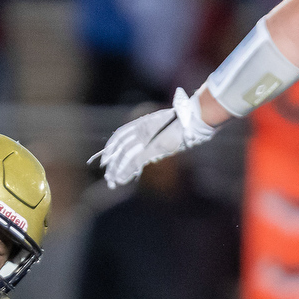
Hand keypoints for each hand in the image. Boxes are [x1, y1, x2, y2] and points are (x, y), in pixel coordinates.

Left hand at [91, 87, 215, 187]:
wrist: (193, 118)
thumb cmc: (184, 122)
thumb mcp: (164, 127)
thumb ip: (153, 135)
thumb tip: (147, 150)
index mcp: (142, 123)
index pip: (120, 135)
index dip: (111, 147)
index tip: (105, 158)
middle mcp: (141, 129)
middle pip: (120, 147)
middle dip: (112, 162)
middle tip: (108, 174)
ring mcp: (146, 138)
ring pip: (125, 156)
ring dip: (117, 169)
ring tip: (112, 180)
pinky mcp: (153, 147)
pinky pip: (135, 162)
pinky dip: (127, 171)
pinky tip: (122, 179)